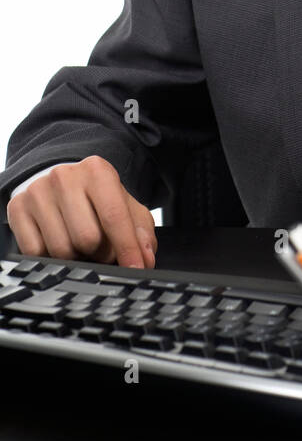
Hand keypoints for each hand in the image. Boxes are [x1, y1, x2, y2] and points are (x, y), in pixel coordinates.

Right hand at [6, 156, 156, 268]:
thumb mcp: (126, 208)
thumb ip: (141, 233)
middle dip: (99, 253)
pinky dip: (50, 257)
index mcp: (97, 171)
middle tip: (101, 248)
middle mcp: (65, 177)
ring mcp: (38, 192)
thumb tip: (144, 259)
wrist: (60, 182)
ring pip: (61, 249)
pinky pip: (35, 252)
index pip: (114, 216)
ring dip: (76, 257)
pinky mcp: (17, 208)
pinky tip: (58, 241)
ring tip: (80, 243)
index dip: (127, 248)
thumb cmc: (97, 199)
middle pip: (87, 239)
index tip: (134, 269)